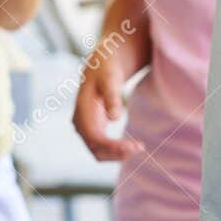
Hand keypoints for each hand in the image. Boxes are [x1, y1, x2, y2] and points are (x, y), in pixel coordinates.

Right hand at [72, 48, 143, 162]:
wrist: (100, 66)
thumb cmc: (106, 69)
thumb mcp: (111, 78)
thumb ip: (112, 97)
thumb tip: (114, 118)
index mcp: (82, 110)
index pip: (94, 138)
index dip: (113, 147)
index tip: (133, 146)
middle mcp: (80, 122)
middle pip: (96, 149)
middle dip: (117, 153)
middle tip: (140, 147)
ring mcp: (85, 127)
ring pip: (98, 152)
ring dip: (117, 155)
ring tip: (138, 147)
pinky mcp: (93, 129)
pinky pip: (102, 147)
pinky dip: (116, 151)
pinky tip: (132, 145)